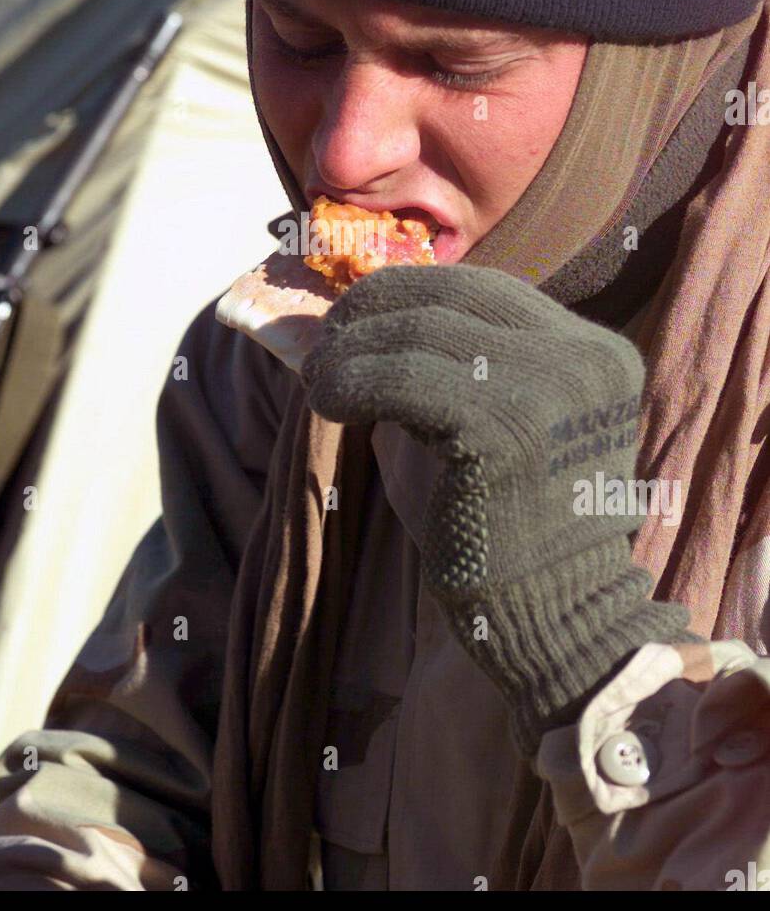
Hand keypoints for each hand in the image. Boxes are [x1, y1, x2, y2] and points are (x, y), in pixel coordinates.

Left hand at [302, 264, 697, 755]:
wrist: (554, 621)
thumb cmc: (503, 533)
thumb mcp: (485, 428)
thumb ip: (440, 372)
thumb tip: (349, 326)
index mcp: (594, 354)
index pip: (487, 289)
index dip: (409, 292)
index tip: (355, 315)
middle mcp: (585, 357)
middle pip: (457, 295)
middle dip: (376, 307)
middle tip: (325, 339)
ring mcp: (554, 387)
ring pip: (424, 331)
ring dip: (352, 347)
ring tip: (316, 378)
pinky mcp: (510, 426)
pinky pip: (407, 378)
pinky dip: (353, 380)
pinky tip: (327, 401)